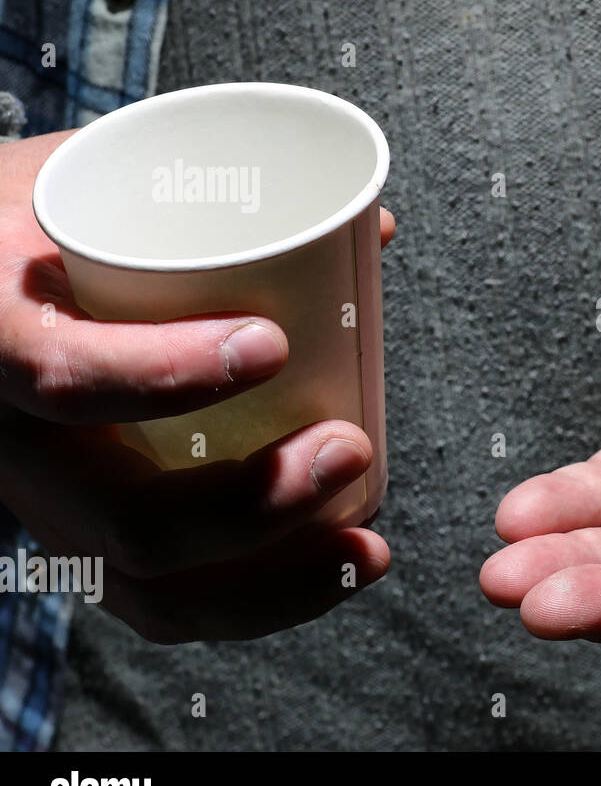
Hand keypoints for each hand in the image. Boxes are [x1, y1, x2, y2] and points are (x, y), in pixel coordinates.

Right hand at [0, 131, 396, 641]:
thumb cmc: (35, 226)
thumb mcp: (91, 182)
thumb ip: (218, 194)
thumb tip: (377, 224)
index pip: (62, 374)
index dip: (166, 373)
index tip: (273, 343)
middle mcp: (7, 443)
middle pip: (124, 518)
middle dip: (256, 503)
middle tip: (351, 445)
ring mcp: (43, 506)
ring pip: (149, 588)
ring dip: (275, 580)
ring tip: (369, 545)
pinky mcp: (79, 538)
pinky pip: (160, 603)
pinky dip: (256, 602)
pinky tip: (334, 572)